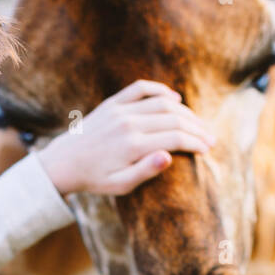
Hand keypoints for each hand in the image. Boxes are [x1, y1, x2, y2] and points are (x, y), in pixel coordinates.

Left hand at [37, 79, 213, 196]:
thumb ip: (145, 172)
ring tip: (198, 124)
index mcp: (132, 145)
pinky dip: (160, 90)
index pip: (175, 138)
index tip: (207, 149)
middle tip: (210, 138)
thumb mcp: (120, 185)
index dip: (196, 143)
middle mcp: (128, 123)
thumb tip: (169, 156)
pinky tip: (175, 100)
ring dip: (185, 112)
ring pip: (162, 103)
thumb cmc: (95, 179)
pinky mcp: (112, 103)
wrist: (64, 162)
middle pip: (174, 119)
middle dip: (196, 128)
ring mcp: (120, 110)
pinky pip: (140, 89)